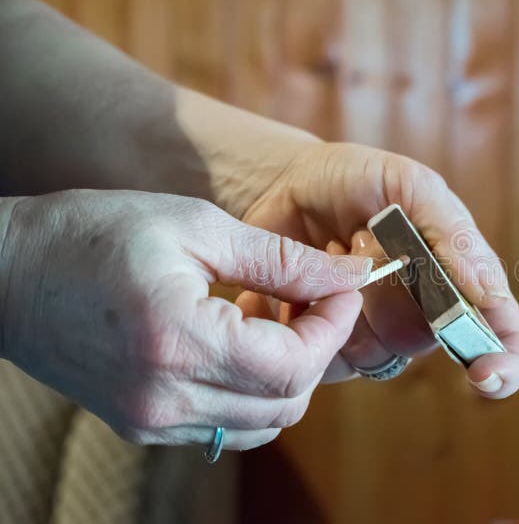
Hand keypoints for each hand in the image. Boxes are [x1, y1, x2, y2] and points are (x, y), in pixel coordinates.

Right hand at [0, 190, 370, 448]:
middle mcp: (166, 399)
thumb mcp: (196, 227)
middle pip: (287, 402)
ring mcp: (152, 420)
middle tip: (315, 301)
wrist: (9, 272)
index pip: (295, 365)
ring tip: (281, 323)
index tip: (342, 288)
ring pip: (263, 423)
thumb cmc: (95, 234)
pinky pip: (227, 428)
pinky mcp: (143, 424)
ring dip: (291, 376)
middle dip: (319, 351)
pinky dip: (255, 393)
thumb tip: (347, 275)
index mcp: (179, 342)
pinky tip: (246, 349)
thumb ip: (281, 260)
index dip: (334, 327)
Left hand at [237, 143, 518, 397]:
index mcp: (457, 274)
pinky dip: (316, 318)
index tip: (485, 374)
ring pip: (377, 352)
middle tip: (365, 238)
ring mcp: (374, 331)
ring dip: (350, 301)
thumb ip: (452, 231)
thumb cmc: (354, 179)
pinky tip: (307, 277)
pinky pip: (331, 359)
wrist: (285, 185)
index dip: (504, 360)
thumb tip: (488, 292)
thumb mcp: (408, 184)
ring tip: (332, 250)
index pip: (498, 331)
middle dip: (394, 296)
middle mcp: (421, 311)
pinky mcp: (329, 344)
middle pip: (428, 341)